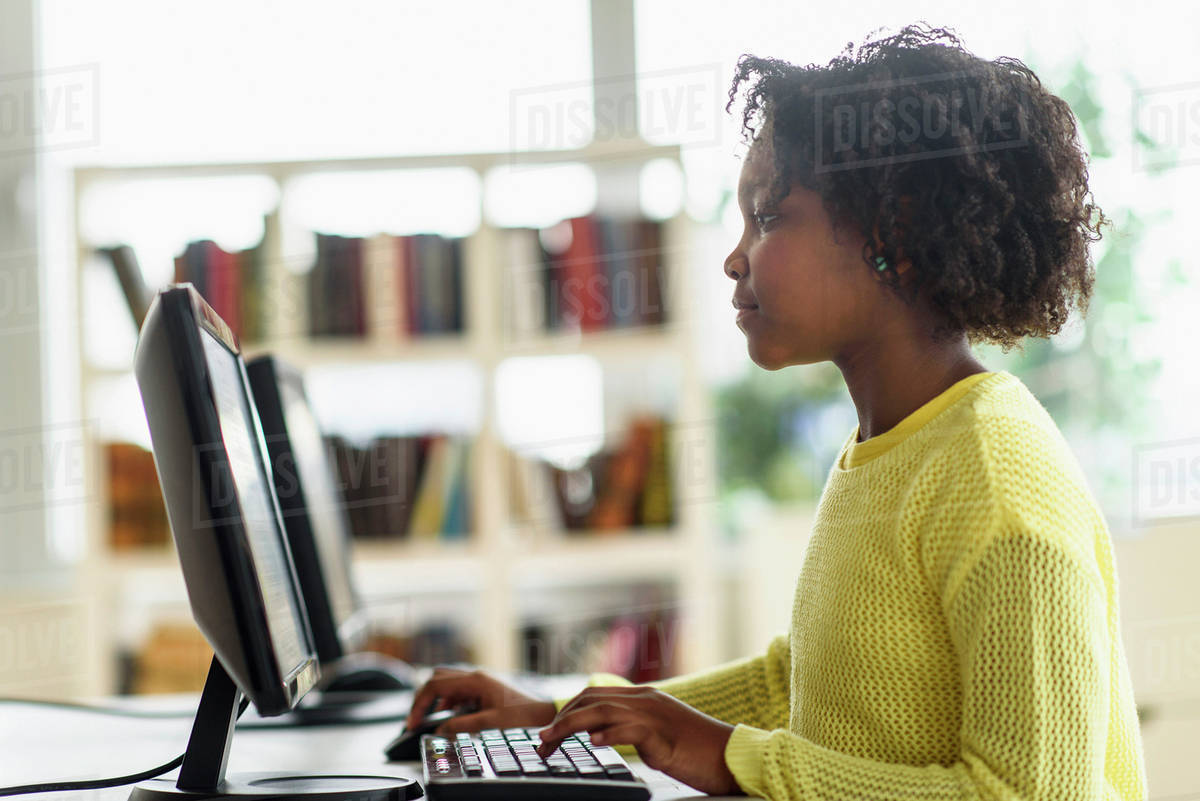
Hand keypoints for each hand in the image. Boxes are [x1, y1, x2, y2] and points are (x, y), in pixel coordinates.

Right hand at [404, 666, 556, 734]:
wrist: (542, 713)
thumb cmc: (522, 715)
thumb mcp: (490, 723)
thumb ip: (462, 725)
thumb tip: (439, 729)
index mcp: (475, 680)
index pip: (435, 685)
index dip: (420, 703)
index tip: (413, 722)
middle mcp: (475, 676)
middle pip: (437, 679)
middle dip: (423, 698)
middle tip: (416, 719)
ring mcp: (478, 681)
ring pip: (446, 684)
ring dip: (435, 701)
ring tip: (431, 721)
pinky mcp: (481, 688)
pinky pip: (457, 691)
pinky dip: (447, 703)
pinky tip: (450, 717)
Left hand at [535, 686, 740, 795]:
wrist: (733, 755)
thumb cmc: (700, 750)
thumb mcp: (661, 735)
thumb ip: (635, 729)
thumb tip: (603, 736)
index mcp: (645, 698)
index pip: (595, 695)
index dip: (568, 711)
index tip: (550, 732)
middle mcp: (646, 700)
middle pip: (591, 699)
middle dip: (561, 719)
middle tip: (542, 742)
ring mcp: (655, 714)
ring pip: (602, 710)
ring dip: (570, 726)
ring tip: (550, 741)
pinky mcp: (663, 734)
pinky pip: (630, 728)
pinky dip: (608, 734)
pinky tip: (593, 743)